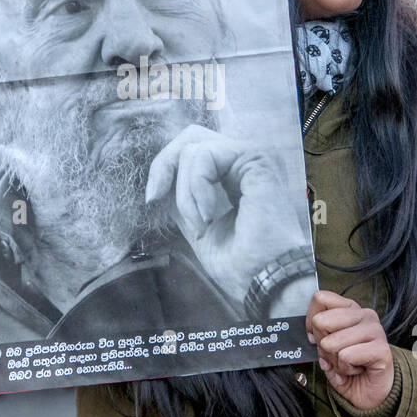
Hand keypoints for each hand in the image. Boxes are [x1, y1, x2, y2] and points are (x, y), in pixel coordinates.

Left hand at [145, 124, 307, 297]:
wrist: (264, 280)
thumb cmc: (239, 262)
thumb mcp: (195, 221)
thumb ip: (182, 195)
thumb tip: (160, 178)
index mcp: (236, 173)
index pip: (193, 149)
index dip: (165, 167)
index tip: (153, 198)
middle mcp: (245, 160)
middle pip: (191, 137)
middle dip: (165, 165)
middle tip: (156, 197)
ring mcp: (251, 155)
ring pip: (193, 147)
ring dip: (185, 192)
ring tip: (201, 223)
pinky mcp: (255, 157)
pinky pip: (204, 155)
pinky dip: (196, 187)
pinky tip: (209, 215)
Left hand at [305, 290, 393, 410]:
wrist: (371, 392)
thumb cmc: (349, 366)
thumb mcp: (327, 347)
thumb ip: (318, 334)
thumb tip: (312, 334)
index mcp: (350, 309)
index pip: (320, 299)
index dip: (310, 321)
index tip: (316, 338)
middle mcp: (364, 315)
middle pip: (321, 321)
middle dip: (322, 345)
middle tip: (337, 354)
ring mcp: (375, 330)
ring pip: (331, 342)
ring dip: (335, 360)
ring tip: (348, 364)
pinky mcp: (381, 349)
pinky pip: (345, 356)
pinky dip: (345, 368)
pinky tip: (357, 369)